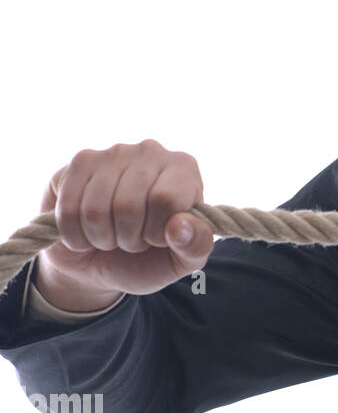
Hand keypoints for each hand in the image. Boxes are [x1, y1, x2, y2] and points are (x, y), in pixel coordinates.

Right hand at [35, 139, 214, 307]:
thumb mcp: (182, 261)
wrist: (101, 261)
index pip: (165, 200)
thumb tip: (179, 226)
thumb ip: (195, 246)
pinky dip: (75, 236)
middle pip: (128, 206)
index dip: (156, 232)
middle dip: (128, 239)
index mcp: (184, 169)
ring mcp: (112, 153)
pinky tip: (86, 231)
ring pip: (94, 210)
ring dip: (101, 239)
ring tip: (111, 235)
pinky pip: (67, 211)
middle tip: (131, 240)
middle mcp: (151, 151)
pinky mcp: (78, 163)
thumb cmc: (149, 257)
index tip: (157, 239)